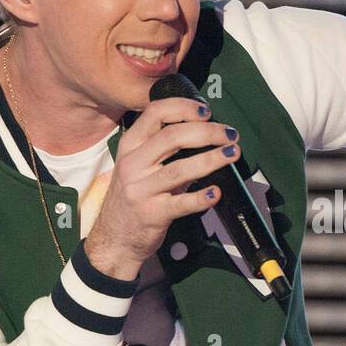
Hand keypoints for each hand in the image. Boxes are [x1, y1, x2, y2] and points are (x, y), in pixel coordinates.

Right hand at [84, 97, 240, 278]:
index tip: (206, 111)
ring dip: (211, 159)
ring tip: (231, 154)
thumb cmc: (133, 198)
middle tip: (229, 134)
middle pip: (172, 136)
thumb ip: (166, 151)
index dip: (183, 107)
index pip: (155, 114)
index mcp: (131, 146)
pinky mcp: (152, 214)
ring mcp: (141, 190)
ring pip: (179, 169)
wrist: (114, 237)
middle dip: (207, 131)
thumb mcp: (139, 167)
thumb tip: (205, 134)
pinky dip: (201, 197)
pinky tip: (215, 192)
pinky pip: (180, 204)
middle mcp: (133, 165)